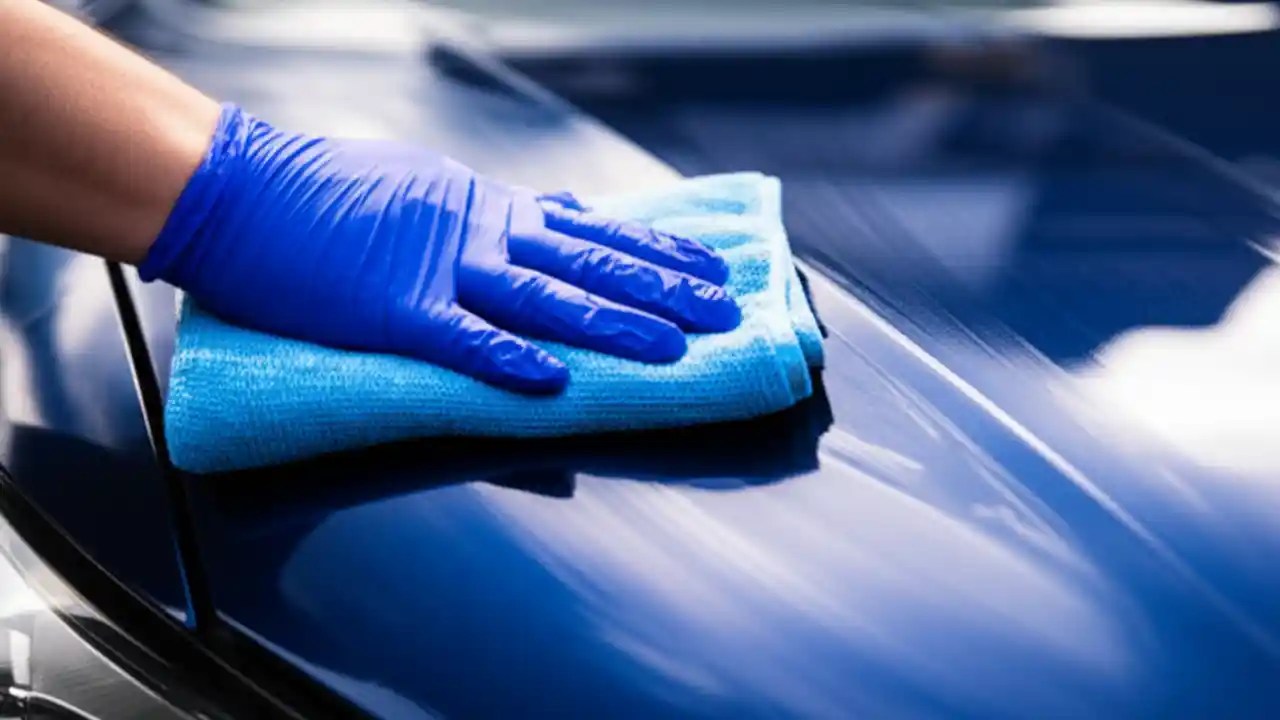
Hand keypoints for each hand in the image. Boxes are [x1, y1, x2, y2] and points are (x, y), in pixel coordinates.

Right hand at [141, 104, 739, 393]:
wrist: (240, 189)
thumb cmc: (322, 193)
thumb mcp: (420, 187)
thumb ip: (483, 214)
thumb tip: (543, 216)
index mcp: (483, 210)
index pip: (589, 231)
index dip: (652, 250)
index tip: (703, 267)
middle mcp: (478, 234)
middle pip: (586, 263)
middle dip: (660, 288)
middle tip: (721, 310)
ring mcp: (438, 270)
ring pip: (543, 299)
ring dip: (612, 323)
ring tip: (670, 346)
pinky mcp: (390, 311)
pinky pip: (459, 338)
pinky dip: (506, 359)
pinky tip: (554, 380)